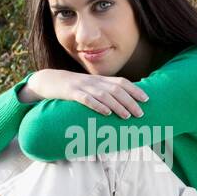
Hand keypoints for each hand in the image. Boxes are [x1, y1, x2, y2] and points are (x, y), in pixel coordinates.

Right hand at [23, 69, 148, 117]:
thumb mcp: (90, 87)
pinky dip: (98, 106)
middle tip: (140, 113)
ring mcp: (83, 86)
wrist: (49, 80)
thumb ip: (104, 92)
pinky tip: (106, 113)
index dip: (135, 90)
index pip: (122, 82)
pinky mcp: (72, 93)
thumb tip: (122, 103)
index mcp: (100, 80)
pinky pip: (86, 99)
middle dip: (130, 101)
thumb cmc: (73, 87)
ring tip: (127, 116)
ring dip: (118, 106)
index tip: (147, 99)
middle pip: (116, 90)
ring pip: (104, 95)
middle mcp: (94, 82)